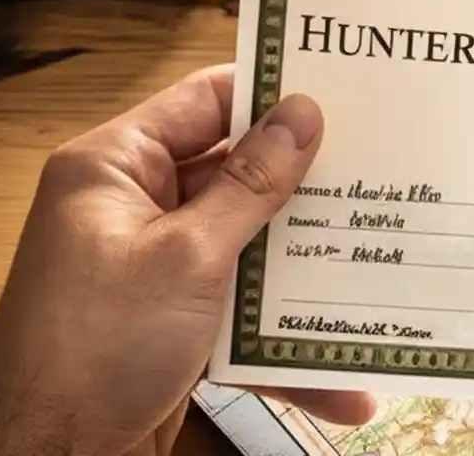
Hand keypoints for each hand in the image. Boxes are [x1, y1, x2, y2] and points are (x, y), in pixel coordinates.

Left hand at [0, 64, 374, 454]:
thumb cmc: (94, 348)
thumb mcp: (187, 256)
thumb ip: (251, 185)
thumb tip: (303, 114)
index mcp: (117, 167)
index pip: (205, 101)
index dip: (271, 93)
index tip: (344, 92)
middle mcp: (135, 207)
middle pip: (238, 176)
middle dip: (306, 188)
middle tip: (379, 176)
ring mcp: (158, 267)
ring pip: (250, 249)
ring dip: (306, 273)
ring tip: (375, 271)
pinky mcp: (176, 321)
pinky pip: (243, 313)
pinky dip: (285, 342)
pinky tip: (342, 381)